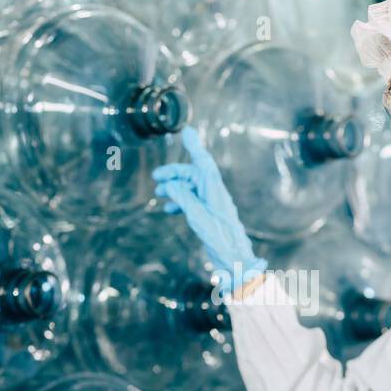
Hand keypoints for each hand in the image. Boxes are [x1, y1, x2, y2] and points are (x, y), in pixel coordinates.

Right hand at [153, 126, 266, 297]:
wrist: (235, 259)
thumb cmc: (220, 239)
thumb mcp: (197, 217)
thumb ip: (183, 198)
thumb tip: (171, 185)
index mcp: (215, 190)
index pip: (203, 162)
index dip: (194, 146)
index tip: (186, 131)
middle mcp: (215, 193)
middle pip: (193, 174)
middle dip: (174, 173)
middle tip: (156, 178)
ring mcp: (213, 204)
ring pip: (191, 187)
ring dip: (175, 188)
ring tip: (159, 194)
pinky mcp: (210, 214)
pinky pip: (193, 201)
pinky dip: (180, 201)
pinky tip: (169, 209)